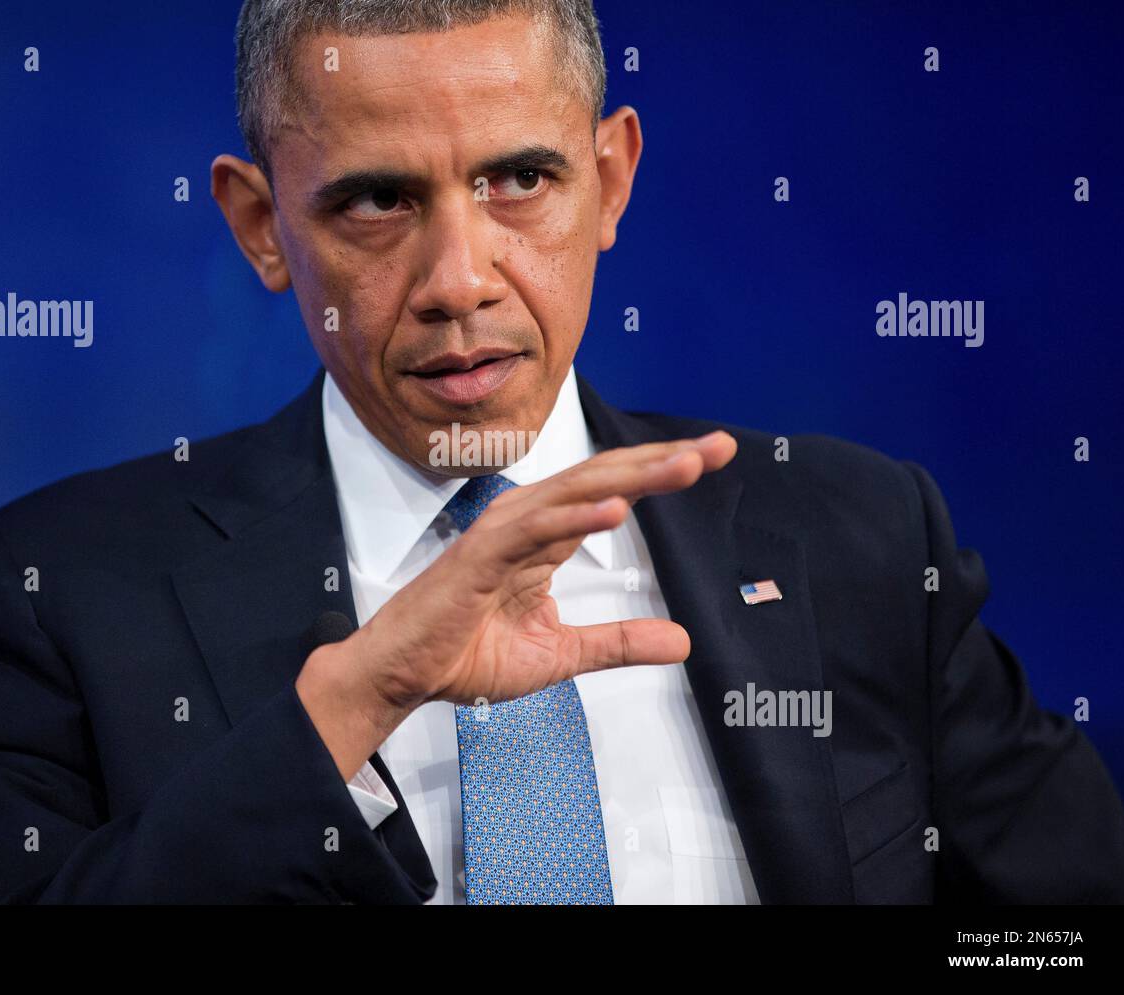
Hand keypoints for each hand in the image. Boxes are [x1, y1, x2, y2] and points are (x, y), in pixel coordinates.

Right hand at [296, 432, 737, 780]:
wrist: (405, 674)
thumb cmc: (465, 652)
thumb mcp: (561, 655)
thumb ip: (618, 643)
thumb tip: (682, 642)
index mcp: (547, 536)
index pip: (613, 491)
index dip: (662, 471)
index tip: (714, 456)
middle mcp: (529, 520)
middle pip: (605, 478)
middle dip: (663, 460)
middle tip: (718, 447)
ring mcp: (504, 532)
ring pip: (577, 491)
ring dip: (633, 477)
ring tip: (686, 465)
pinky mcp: (481, 554)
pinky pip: (535, 529)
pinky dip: (576, 516)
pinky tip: (616, 509)